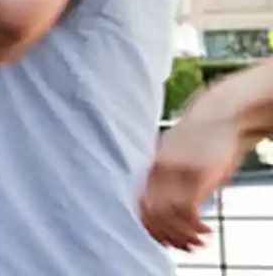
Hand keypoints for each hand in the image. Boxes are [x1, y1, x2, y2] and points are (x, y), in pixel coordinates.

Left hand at [138, 108, 241, 251]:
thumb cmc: (200, 136)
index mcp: (152, 167)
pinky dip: (194, 226)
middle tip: (185, 247)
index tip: (165, 240)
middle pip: (152, 214)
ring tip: (197, 242)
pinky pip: (187, 210)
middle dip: (167, 237)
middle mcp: (159, 171)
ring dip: (183, 235)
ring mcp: (178, 173)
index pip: (140, 206)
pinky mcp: (198, 174)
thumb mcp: (174, 153)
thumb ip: (164, 173)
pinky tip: (205, 230)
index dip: (150, 228)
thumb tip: (161, 194)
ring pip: (169, 216)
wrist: (220, 113)